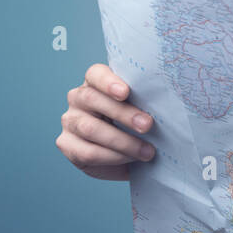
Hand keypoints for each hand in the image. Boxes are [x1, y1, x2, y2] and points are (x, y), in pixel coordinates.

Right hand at [56, 63, 154, 180]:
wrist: (126, 154)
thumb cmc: (137, 123)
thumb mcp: (142, 109)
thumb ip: (146, 102)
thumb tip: (166, 105)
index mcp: (96, 81)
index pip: (96, 74)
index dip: (109, 82)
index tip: (126, 92)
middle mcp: (78, 97)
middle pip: (93, 100)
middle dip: (123, 113)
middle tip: (147, 125)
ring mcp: (70, 120)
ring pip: (90, 128)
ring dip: (122, 141)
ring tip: (146, 151)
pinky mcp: (67, 144)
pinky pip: (88, 152)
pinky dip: (113, 157)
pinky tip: (130, 158)